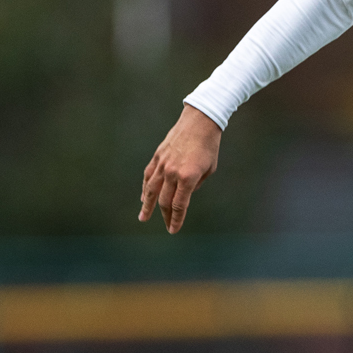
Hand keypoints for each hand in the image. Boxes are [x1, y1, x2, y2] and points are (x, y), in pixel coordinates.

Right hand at [140, 105, 222, 232]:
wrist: (199, 121)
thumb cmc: (209, 146)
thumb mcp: (209, 169)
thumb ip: (196, 185)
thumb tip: (184, 195)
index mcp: (188, 178)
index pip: (179, 205)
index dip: (176, 220)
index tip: (173, 230)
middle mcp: (172, 173)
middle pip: (164, 201)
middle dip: (165, 216)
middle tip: (165, 226)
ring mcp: (163, 164)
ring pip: (151, 190)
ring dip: (147, 206)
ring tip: (143, 217)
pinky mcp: (158, 156)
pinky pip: (148, 176)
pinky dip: (145, 188)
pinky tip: (143, 197)